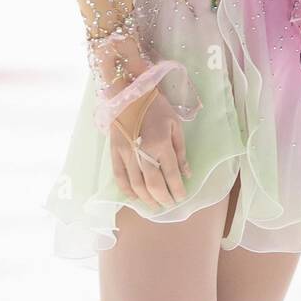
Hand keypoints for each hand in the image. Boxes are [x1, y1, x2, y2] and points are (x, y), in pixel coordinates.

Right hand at [109, 87, 190, 207]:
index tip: (182, 197)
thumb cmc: (157, 108)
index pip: (171, 174)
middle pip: (153, 184)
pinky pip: (119, 177)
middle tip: (169, 205)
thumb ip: (180, 151)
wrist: (130, 94)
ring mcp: (126, 154)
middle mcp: (142, 152)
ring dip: (146, 199)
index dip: (177, 189)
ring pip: (135, 185)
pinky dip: (127, 190)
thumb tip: (186, 173)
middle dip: (162, 198)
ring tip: (155, 205)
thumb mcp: (175, 125)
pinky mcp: (114, 153)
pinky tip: (135, 197)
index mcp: (161, 144)